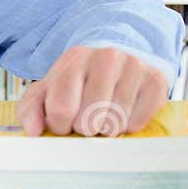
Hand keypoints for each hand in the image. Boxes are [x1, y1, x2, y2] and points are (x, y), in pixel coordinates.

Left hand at [15, 46, 168, 136]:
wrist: (119, 59)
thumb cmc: (79, 82)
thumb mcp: (49, 90)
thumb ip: (31, 109)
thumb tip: (33, 130)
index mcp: (74, 59)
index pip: (62, 109)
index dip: (60, 126)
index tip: (63, 124)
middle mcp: (107, 58)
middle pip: (89, 120)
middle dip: (84, 129)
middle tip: (86, 120)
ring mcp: (134, 67)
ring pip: (114, 124)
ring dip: (106, 129)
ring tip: (105, 115)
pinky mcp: (156, 82)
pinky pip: (138, 123)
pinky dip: (128, 127)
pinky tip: (124, 114)